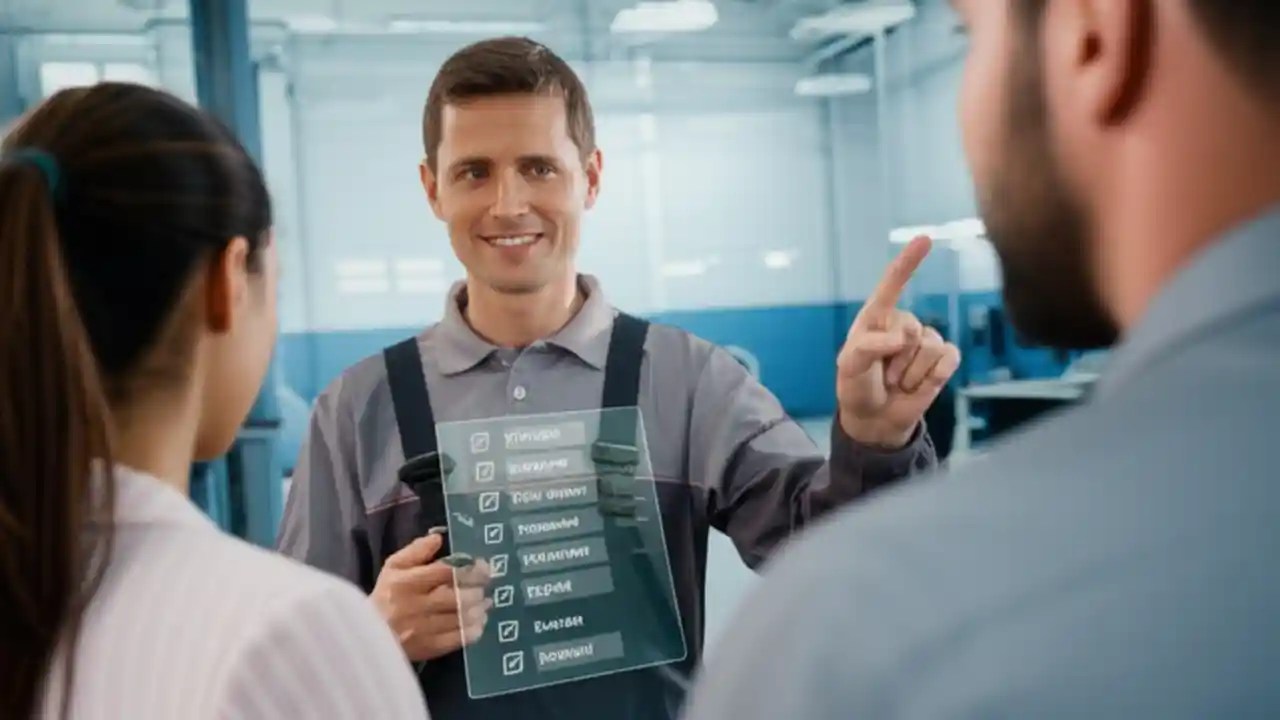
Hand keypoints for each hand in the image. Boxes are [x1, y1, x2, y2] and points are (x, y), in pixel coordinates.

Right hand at [371, 533, 492, 661]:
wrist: (368, 635)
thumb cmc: (385, 596)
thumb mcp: (394, 567)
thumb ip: (417, 551)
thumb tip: (439, 538)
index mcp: (407, 582)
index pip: (445, 572)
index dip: (469, 569)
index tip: (484, 567)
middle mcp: (416, 605)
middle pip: (456, 596)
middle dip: (477, 590)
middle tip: (487, 587)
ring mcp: (422, 629)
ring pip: (459, 618)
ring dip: (479, 610)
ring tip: (487, 604)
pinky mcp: (427, 648)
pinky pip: (456, 640)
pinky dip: (472, 631)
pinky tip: (479, 625)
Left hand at [836, 235, 961, 447]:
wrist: (874, 419)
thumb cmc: (857, 386)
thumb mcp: (849, 366)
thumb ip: (869, 346)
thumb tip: (903, 338)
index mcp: (876, 318)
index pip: (892, 285)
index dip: (909, 262)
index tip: (925, 240)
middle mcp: (902, 324)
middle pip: (912, 327)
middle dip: (896, 358)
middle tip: (883, 375)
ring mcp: (924, 341)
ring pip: (931, 346)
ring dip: (910, 372)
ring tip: (897, 383)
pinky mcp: (943, 360)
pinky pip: (949, 358)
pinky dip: (932, 377)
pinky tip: (917, 386)